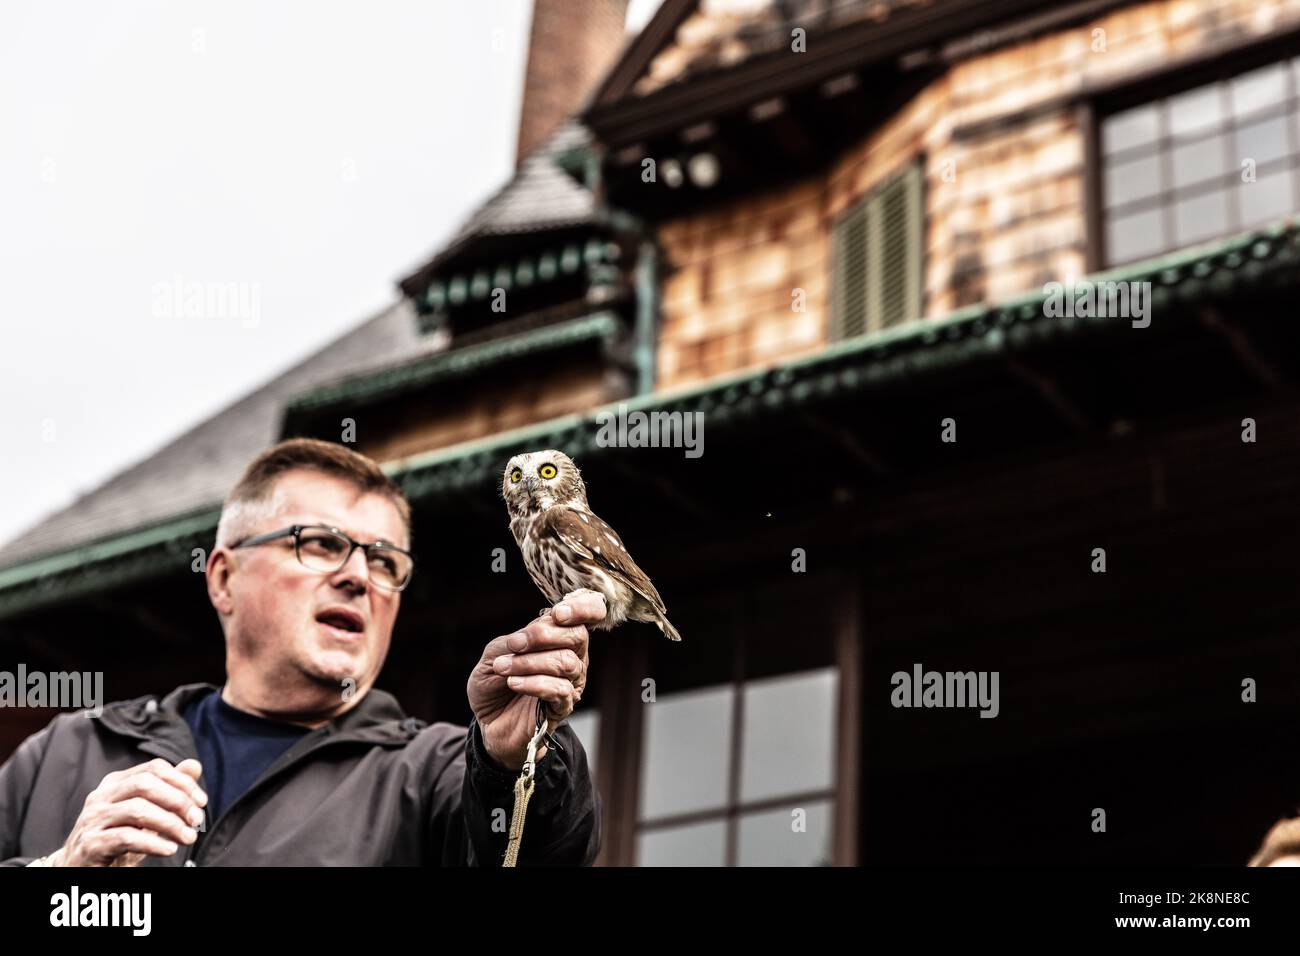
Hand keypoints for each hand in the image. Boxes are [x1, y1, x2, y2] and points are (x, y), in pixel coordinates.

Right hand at [50, 758, 206, 865]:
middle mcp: (101, 796)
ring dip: (170, 823)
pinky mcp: (90, 844)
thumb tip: (194, 765)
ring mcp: (93, 819)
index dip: (182, 782)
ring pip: (137, 810)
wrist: (79, 868)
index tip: (202, 801)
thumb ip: (168, 789)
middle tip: (197, 819)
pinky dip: (152, 842)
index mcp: (115, 783)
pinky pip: (125, 838)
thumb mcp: (145, 813)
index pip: (154, 769)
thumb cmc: (116, 838)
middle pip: (145, 784)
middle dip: (178, 800)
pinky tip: (169, 849)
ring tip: (188, 837)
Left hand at [467, 589, 603, 771]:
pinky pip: (559, 690)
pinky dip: (533, 683)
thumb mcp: (495, 654)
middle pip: (578, 636)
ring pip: (566, 663)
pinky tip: (513, 683)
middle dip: (544, 635)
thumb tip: (530, 635)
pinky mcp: (563, 707)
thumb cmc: (494, 682)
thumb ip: (514, 641)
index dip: (582, 608)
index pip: (588, 613)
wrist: (488, 721)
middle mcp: (572, 656)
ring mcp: (571, 683)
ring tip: (504, 668)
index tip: (558, 613)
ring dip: (530, 662)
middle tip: (515, 644)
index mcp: (559, 636)